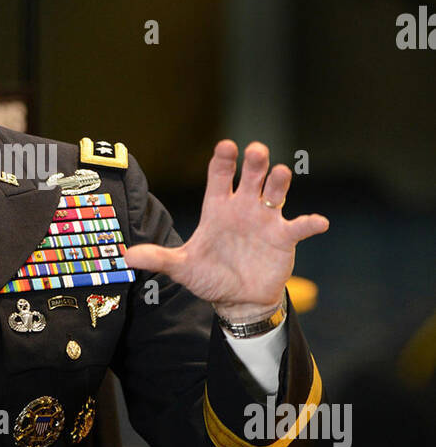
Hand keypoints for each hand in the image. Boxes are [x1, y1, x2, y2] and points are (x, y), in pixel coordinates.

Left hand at [123, 140, 328, 320]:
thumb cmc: (210, 277)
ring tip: (279, 174)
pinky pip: (299, 226)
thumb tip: (126, 256)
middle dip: (254, 163)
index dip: (222, 161)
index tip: (226, 146)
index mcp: (217, 209)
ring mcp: (265, 220)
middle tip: (256, 151)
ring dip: (279, 182)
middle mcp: (243, 208)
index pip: (219, 177)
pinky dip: (310, 223)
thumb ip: (158, 258)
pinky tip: (318, 222)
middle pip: (250, 177)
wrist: (237, 300)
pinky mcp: (284, 238)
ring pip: (275, 192)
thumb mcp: (182, 268)